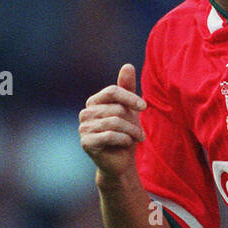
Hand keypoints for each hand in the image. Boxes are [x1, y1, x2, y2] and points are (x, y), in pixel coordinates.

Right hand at [79, 63, 147, 178]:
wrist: (121, 162)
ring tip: (137, 138)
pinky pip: (110, 135)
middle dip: (133, 121)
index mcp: (94, 102)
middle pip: (116, 108)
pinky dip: (124, 139)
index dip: (130, 97)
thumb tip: (128, 65)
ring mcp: (83, 128)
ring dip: (132, 131)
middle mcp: (85, 113)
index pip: (112, 91)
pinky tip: (127, 144)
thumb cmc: (125, 134)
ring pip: (115, 122)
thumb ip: (127, 89)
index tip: (145, 107)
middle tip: (140, 133)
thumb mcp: (129, 110)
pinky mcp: (86, 143)